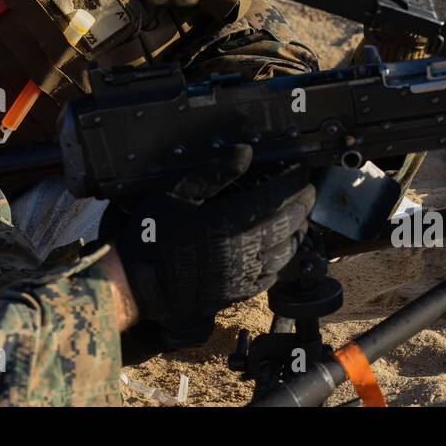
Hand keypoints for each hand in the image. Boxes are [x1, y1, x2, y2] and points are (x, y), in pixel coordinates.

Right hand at [102, 152, 314, 349]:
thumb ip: (213, 173)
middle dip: (302, 204)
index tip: (299, 170)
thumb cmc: (151, 237)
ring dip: (298, 231)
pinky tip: (283, 249)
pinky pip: (273, 275)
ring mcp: (242, 275)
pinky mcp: (239, 293)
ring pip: (286, 251)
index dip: (292, 182)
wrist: (137, 286)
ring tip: (301, 216)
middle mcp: (240, 250)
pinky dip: (284, 258)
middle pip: (286, 224)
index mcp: (225, 222)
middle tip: (307, 190)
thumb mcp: (175, 194)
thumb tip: (245, 152)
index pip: (274, 198)